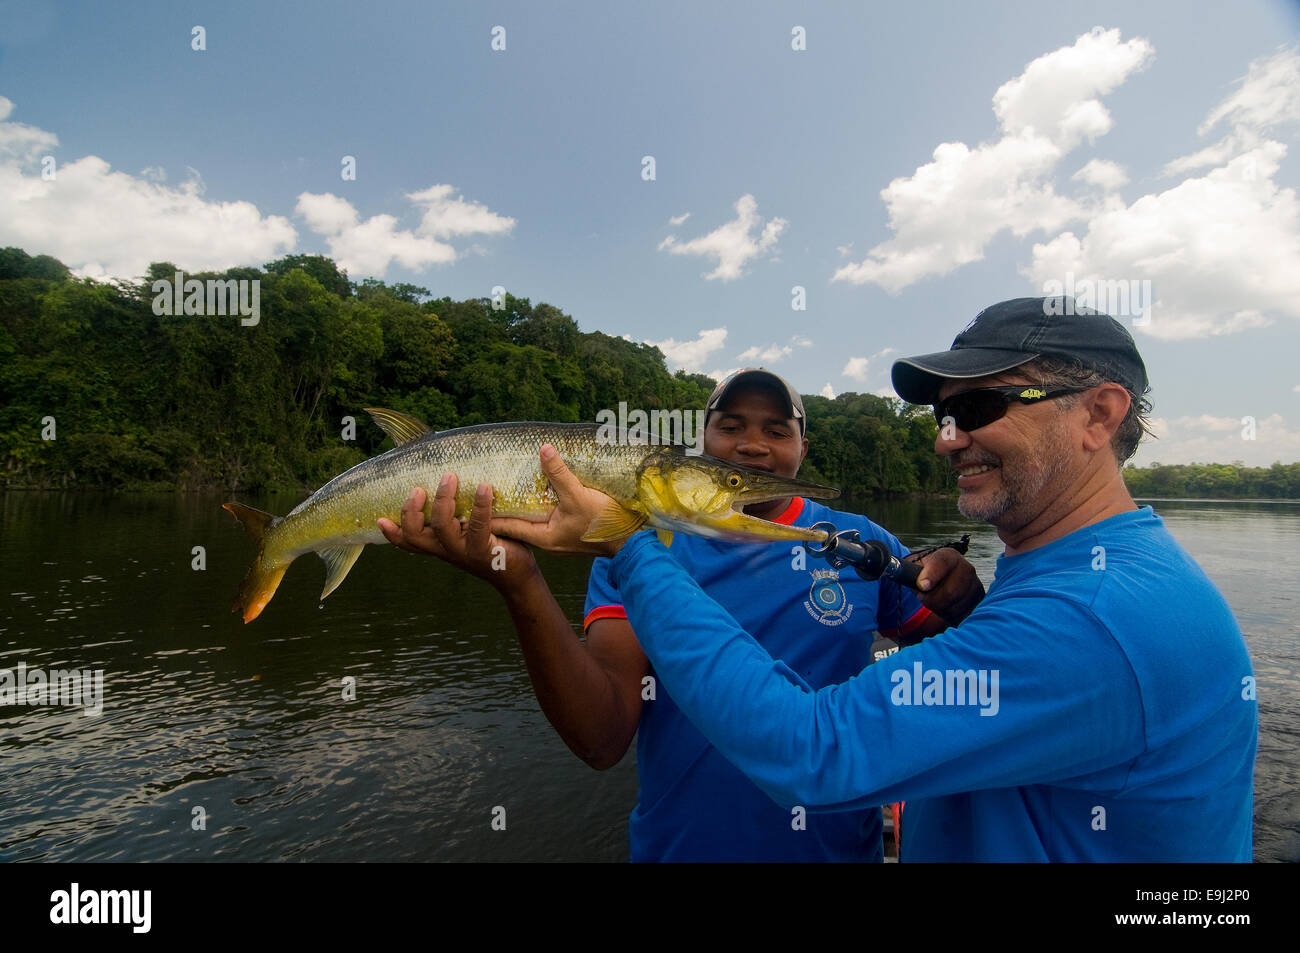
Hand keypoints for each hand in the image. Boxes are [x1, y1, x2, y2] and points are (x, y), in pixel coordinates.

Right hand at [378, 476, 537, 590]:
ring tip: (450, 477)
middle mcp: (446, 550)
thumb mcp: (469, 530)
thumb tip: (449, 478)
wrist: (518, 575)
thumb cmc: (494, 545)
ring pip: (442, 529)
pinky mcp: (484, 551)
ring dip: (443, 501)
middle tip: (417, 488)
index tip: (379, 519)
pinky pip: (478, 527)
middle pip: (415, 536)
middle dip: (411, 511)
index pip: (408, 542)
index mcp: (439, 545)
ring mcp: (463, 552)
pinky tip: (485, 487)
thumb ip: (458, 514)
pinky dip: (480, 505)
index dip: (391, 533)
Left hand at [490, 445, 627, 556]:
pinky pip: (547, 518)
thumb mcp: (579, 496)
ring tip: (505, 489)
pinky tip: (537, 493)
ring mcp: (559, 537)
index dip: (487, 514)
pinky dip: (538, 506)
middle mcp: (547, 540)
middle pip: (517, 523)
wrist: (631, 541)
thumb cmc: (603, 523)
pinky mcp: (570, 532)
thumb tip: (543, 449)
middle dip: (501, 508)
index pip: (507, 525)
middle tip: (483, 492)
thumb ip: (560, 473)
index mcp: (543, 537)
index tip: (467, 504)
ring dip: (521, 506)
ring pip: (532, 520)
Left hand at [911, 547, 983, 624]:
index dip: (932, 575)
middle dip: (932, 599)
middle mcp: (966, 569)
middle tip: (922, 597)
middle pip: (951, 592)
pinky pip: (962, 615)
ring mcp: (975, 586)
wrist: (937, 580)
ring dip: (939, 609)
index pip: (943, 562)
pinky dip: (949, 616)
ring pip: (955, 606)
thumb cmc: (923, 574)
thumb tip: (916, 583)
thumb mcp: (913, 568)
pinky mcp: (978, 601)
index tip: (922, 586)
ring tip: (933, 601)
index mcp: (949, 556)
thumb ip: (909, 572)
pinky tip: (943, 608)